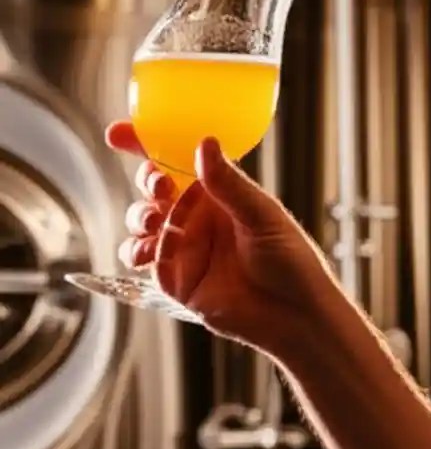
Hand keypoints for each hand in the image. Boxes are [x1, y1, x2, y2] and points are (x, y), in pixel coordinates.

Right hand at [108, 121, 341, 354]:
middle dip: (147, 181)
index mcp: (223, 192)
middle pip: (154, 187)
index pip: (181, 159)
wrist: (293, 315)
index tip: (120, 133)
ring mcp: (185, 245)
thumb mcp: (262, 216)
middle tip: (159, 187)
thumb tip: (205, 144)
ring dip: (138, 215)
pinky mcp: (174, 276)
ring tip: (156, 222)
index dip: (148, 144)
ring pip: (140, 219)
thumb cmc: (292, 261)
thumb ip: (229, 184)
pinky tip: (148, 252)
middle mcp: (200, 214)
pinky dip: (135, 249)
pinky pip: (139, 255)